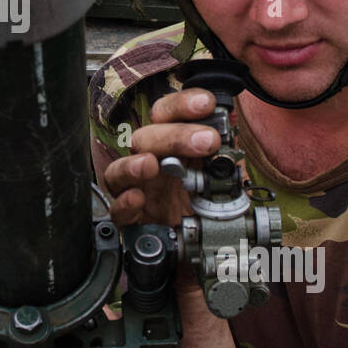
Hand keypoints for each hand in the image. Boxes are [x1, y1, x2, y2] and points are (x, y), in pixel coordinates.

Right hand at [102, 87, 220, 227]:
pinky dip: (124, 203)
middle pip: (145, 137)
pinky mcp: (133, 220)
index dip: (182, 104)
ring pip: (118, 169)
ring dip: (134, 163)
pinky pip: (117, 210)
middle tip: (207, 141)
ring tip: (152, 165)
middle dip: (175, 135)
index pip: (166, 114)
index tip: (206, 103)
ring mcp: (138, 191)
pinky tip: (138, 198)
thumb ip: (225, 156)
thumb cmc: (208, 206)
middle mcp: (152, 164)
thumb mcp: (225, 178)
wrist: (203, 244)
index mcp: (172, 147)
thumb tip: (231, 130)